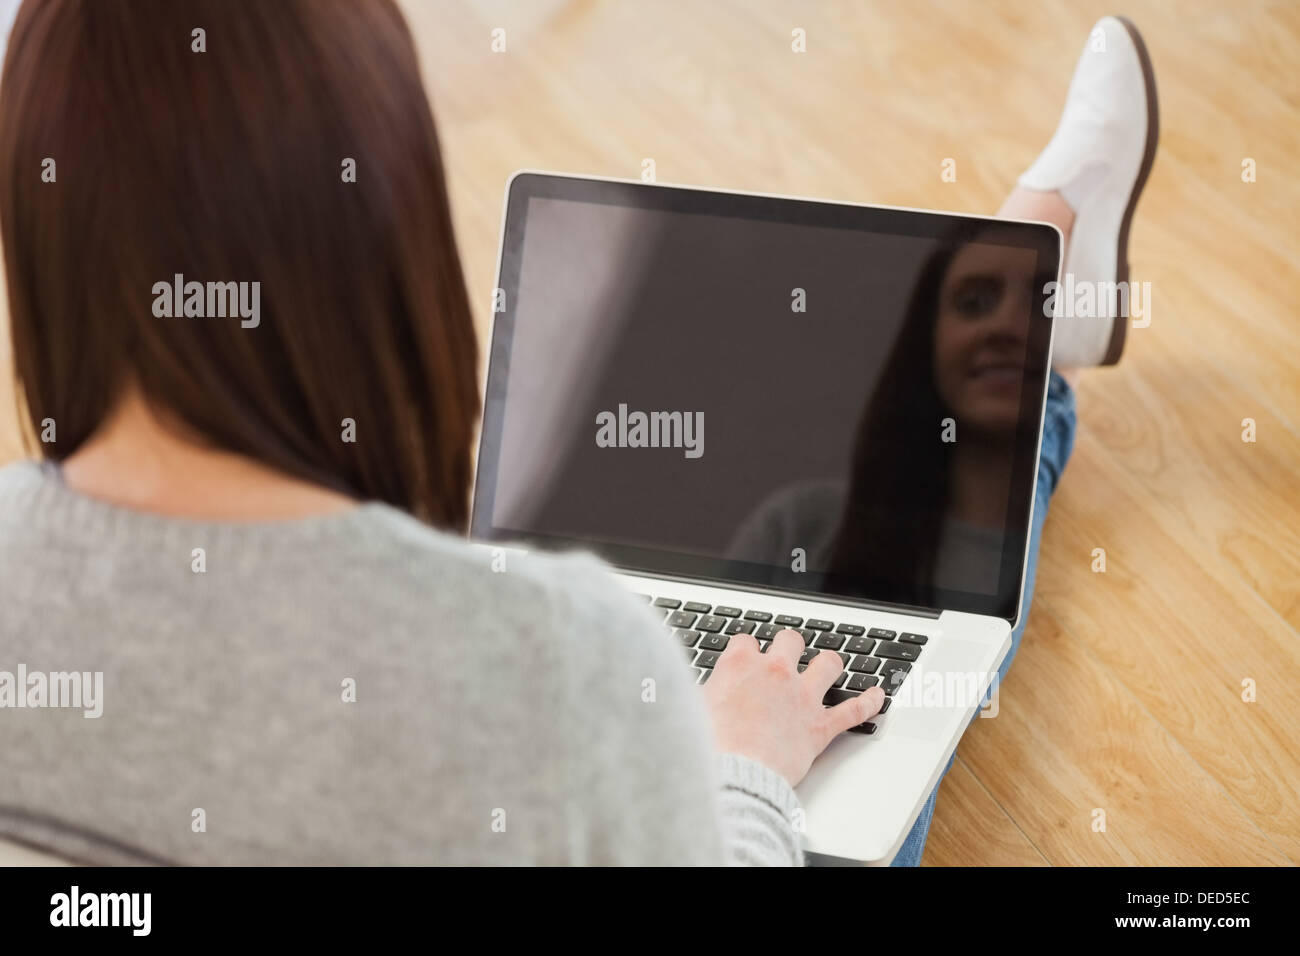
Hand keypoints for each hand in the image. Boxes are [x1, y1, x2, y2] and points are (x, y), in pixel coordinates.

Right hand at [702, 628, 885, 786]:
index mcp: (740, 665)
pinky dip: (869, 702)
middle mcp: (775, 672)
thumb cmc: (709, 747)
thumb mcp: (692, 709)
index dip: (746, 651)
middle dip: (788, 646)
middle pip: (790, 640)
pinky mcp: (820, 726)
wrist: (734, 777)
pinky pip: (854, 710)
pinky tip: (878, 696)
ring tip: (830, 666)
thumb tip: (690, 691)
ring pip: (828, 664)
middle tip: (785, 658)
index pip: (746, 641)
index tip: (746, 659)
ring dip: (829, 664)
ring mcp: (802, 697)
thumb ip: (701, 694)